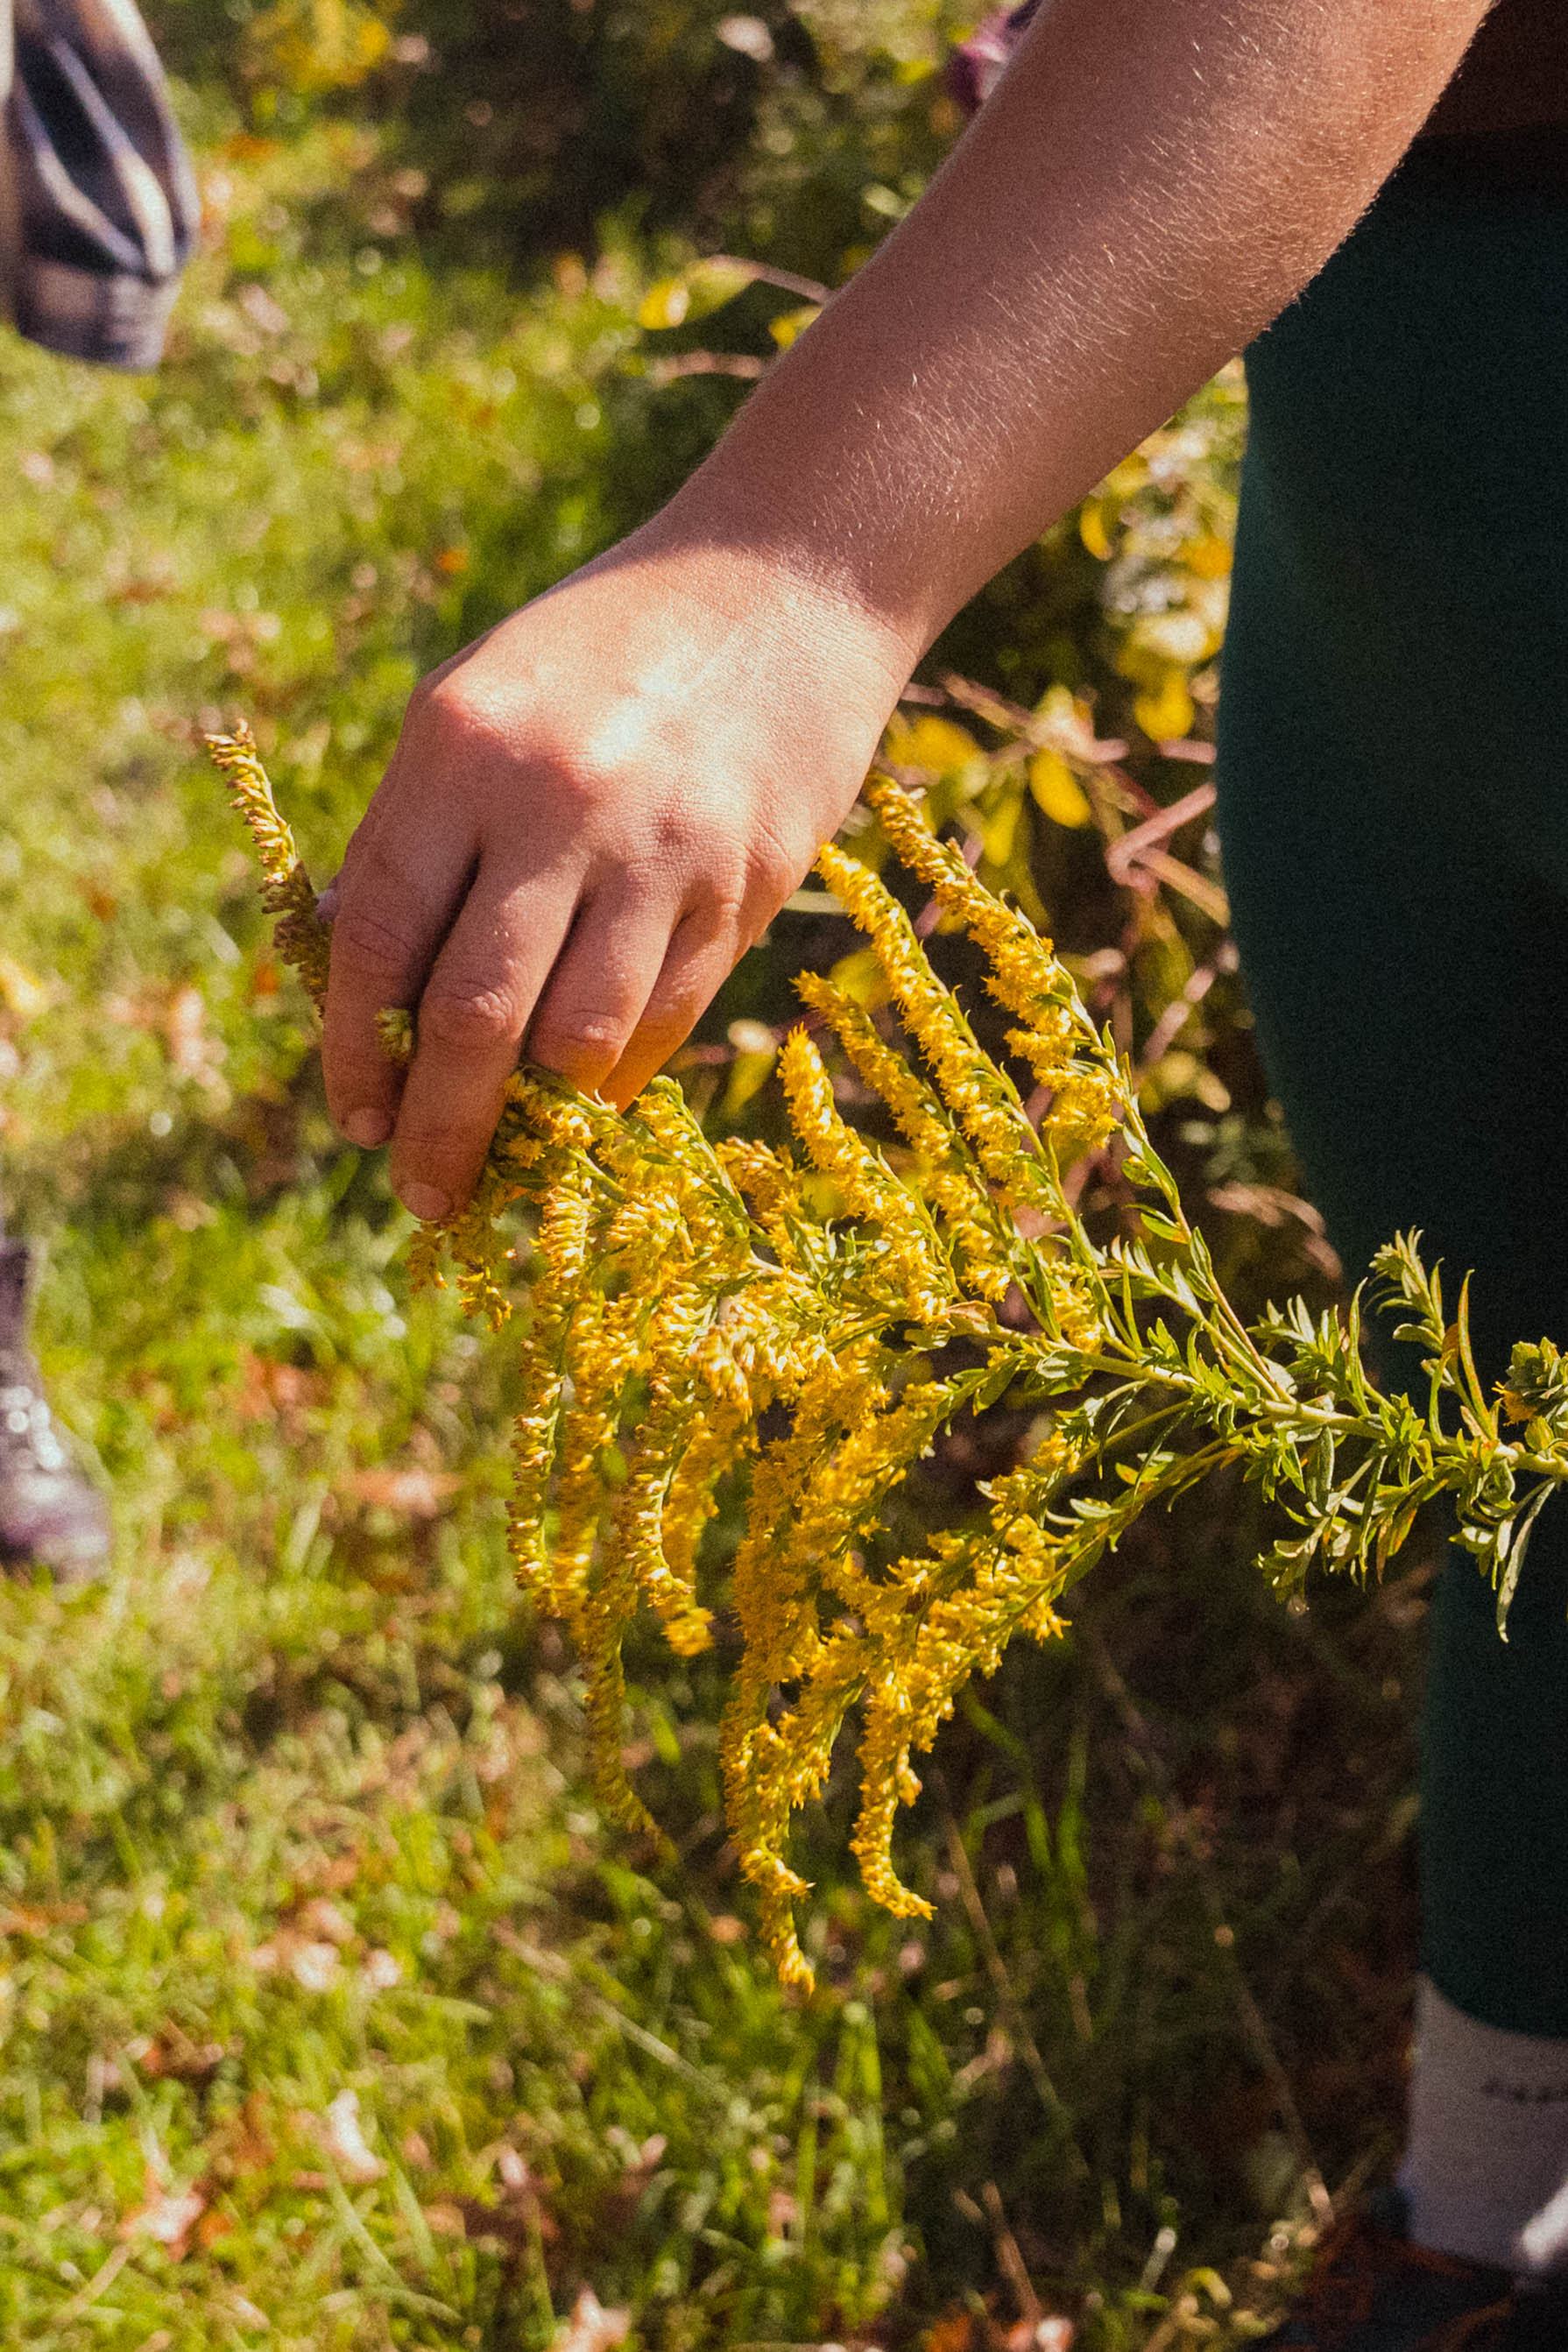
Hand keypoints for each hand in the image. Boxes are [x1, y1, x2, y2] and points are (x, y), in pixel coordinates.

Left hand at [319, 520, 910, 1220]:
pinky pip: (668, 1020)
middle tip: (423, 1195)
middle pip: (474, 1017)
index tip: (357, 1121)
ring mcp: (662, 850)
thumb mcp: (478, 700)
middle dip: (439, 1130)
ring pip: (581, 1043)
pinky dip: (619, 1074)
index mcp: (461, 748)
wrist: (788, 583)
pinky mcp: (747, 883)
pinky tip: (592, 1088)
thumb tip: (365, 991)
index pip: (376, 935)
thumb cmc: (605, 651)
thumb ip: (417, 835)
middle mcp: (557, 803)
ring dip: (538, 1119)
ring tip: (516, 1147)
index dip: (353, 1049)